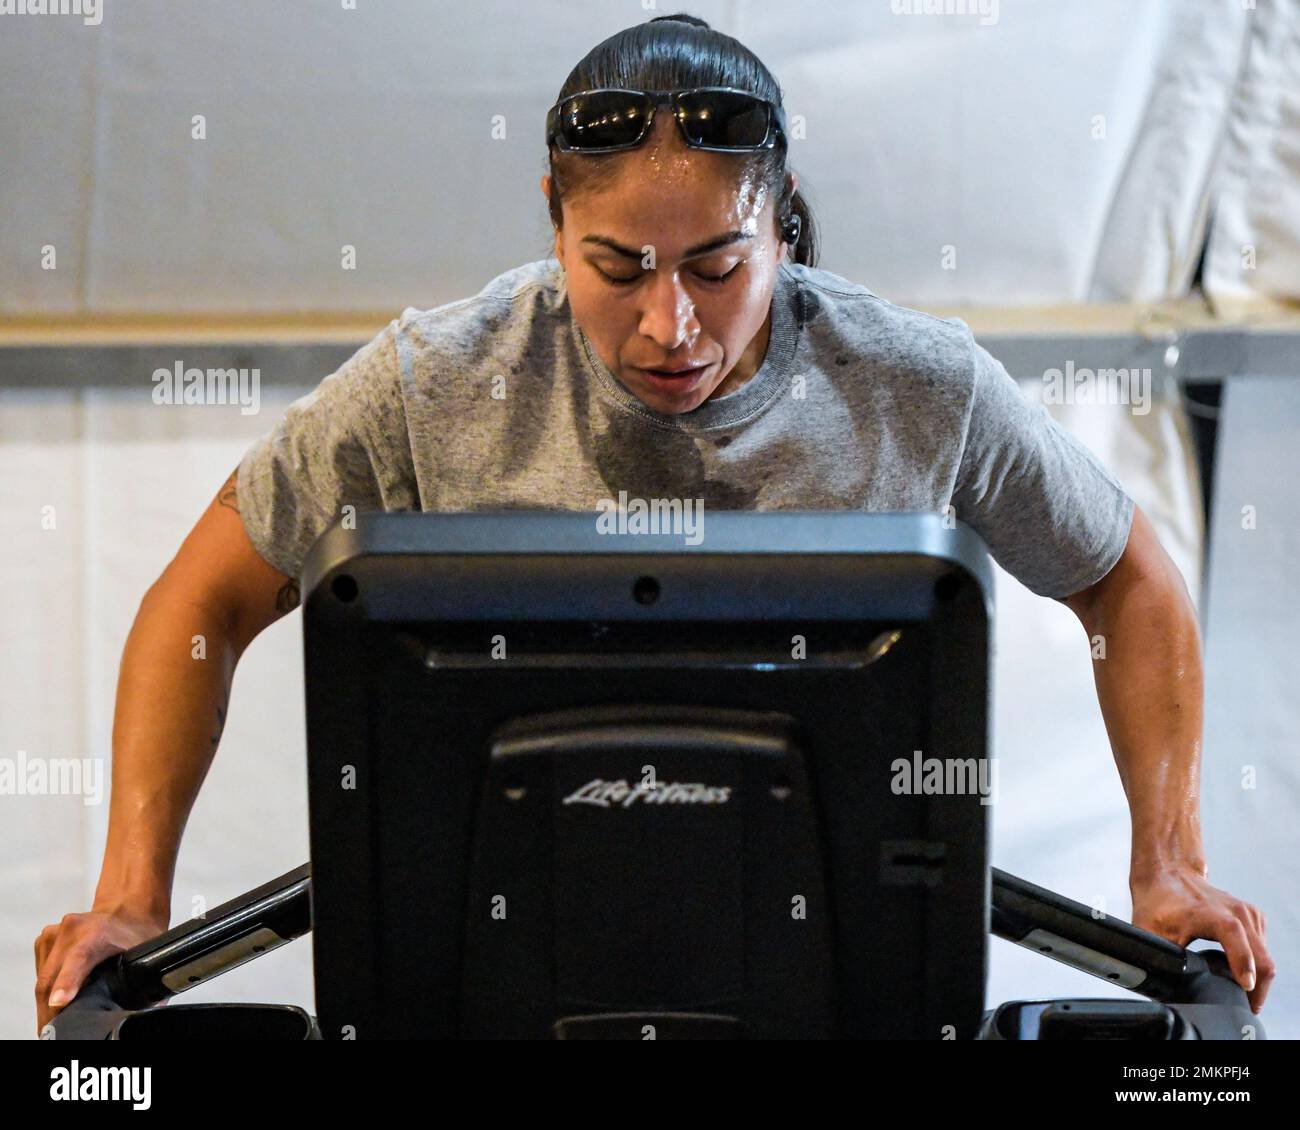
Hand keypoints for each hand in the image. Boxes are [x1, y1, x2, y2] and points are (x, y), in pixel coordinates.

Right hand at [34, 903, 168, 1035]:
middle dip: (50, 1013)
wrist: (128, 906)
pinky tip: (59, 1000)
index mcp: (99, 933)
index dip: (68, 982)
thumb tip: (147, 1011)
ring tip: (57, 1022)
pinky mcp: (45, 938)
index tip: (59, 1002)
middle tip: (56, 1034)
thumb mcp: (149, 956)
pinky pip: (41, 972)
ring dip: (46, 1004)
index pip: (78, 959)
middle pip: (50, 979)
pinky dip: (47, 989)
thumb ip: (147, 986)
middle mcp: (73, 929)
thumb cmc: (140, 933)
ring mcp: (55, 932)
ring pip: (42, 979)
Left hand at [1130, 863, 1273, 1013]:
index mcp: (1211, 914)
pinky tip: (1241, 971)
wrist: (1168, 873)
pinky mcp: (1253, 916)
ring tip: (1240, 993)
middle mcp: (1236, 912)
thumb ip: (1157, 957)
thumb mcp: (1150, 932)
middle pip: (1262, 957)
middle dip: (1257, 987)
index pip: (1236, 939)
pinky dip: (1257, 963)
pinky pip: (1263, 948)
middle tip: (1244, 1006)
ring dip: (1258, 977)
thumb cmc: (1157, 902)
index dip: (1243, 965)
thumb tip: (1158, 981)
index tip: (1245, 987)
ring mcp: (1247, 913)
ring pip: (1265, 956)